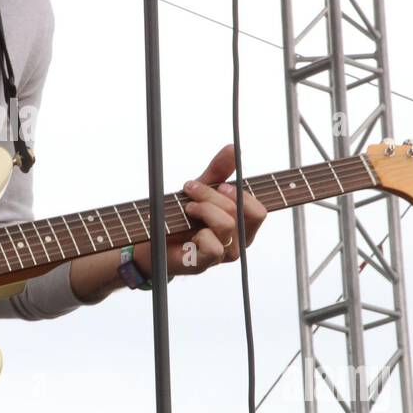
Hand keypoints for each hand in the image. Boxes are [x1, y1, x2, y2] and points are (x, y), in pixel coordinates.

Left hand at [132, 143, 266, 279]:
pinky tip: (188, 232)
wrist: (153, 236)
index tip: (220, 186)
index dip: (241, 196)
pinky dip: (199, 233)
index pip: (259, 212)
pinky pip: (213, 246)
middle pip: (239, 212)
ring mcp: (222, 255)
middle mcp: (237, 242)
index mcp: (242, 226)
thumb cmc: (182, 215)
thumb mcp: (202, 189)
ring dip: (202, 209)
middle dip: (212, 195)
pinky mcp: (204, 264)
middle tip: (192, 191)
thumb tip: (233, 148)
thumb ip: (218, 170)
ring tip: (187, 208)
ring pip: (226, 224)